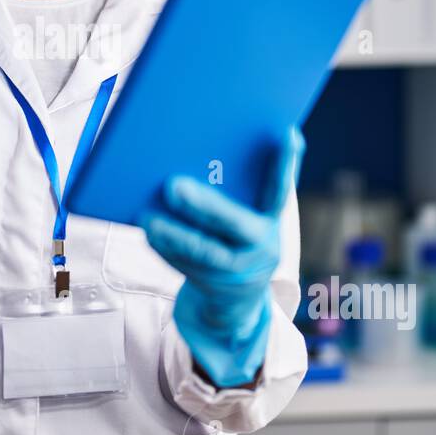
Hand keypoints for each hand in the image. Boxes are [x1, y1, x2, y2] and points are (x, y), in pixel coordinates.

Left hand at [138, 126, 305, 388]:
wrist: (237, 301)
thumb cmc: (233, 241)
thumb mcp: (244, 217)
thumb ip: (232, 195)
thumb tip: (189, 164)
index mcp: (272, 217)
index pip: (280, 187)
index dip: (286, 162)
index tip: (288, 133)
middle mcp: (266, 244)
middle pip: (236, 223)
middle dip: (204, 205)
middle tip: (172, 185)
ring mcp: (245, 271)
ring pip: (209, 253)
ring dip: (175, 234)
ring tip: (148, 218)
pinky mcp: (221, 290)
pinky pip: (191, 269)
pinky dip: (168, 250)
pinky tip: (150, 235)